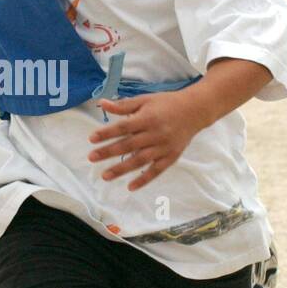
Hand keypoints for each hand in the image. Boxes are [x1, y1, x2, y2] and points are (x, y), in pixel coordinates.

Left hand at [87, 91, 205, 189]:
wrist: (195, 111)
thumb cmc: (166, 103)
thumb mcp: (145, 100)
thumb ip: (123, 105)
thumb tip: (102, 103)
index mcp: (147, 118)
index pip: (123, 127)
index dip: (107, 133)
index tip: (91, 139)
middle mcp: (155, 134)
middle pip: (128, 145)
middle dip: (108, 152)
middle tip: (91, 158)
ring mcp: (164, 147)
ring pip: (140, 160)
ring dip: (121, 169)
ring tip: (105, 176)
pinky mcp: (171, 157)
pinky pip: (156, 170)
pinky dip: (144, 179)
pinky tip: (131, 187)